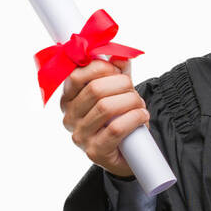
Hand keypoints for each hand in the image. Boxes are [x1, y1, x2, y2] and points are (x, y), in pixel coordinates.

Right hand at [60, 57, 149, 178]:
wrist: (128, 154)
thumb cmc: (119, 119)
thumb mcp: (117, 92)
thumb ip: (117, 72)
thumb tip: (119, 55)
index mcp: (68, 99)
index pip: (76, 75)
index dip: (101, 68)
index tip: (118, 72)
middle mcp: (69, 117)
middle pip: (95, 90)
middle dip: (122, 85)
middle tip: (133, 91)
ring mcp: (80, 136)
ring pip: (106, 108)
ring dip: (131, 102)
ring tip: (139, 105)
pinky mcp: (95, 152)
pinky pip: (116, 129)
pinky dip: (134, 118)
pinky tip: (142, 116)